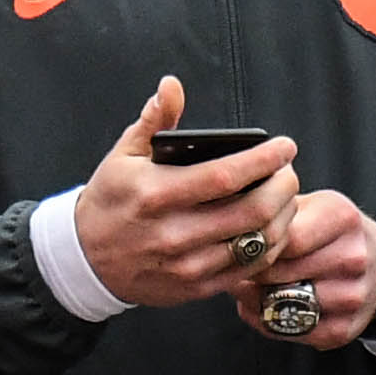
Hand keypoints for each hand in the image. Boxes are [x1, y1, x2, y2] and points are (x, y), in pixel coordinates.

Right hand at [56, 77, 295, 310]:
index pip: (223, 176)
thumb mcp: (123, 155)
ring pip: (256, 244)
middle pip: (250, 212)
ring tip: (284, 197)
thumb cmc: (110, 200)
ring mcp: (187, 265)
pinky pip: (248, 270)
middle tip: (288, 171)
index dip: (262, 160)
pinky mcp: (197, 288)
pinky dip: (269, 247)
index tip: (284, 146)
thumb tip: (172, 86)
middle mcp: (173, 233)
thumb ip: (154, 120)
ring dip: (281, 217)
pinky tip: (271, 228)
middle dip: (282, 188)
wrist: (88, 259)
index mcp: (155, 193)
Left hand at [234, 194, 375, 349]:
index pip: (286, 237)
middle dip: (249, 272)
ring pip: (284, 305)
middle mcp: (354, 257)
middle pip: (281, 273)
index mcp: (342, 217)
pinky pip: (293, 332)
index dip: (255, 243)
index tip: (237, 244)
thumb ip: (271, 209)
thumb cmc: (327, 229)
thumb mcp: (308, 204)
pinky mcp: (345, 329)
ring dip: (254, 299)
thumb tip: (227, 221)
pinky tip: (261, 306)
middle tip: (231, 267)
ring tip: (244, 285)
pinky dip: (267, 322)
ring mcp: (353, 297)